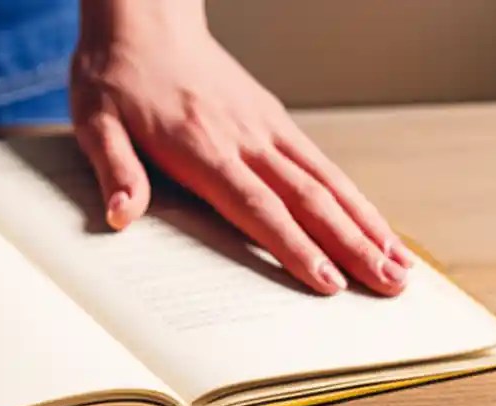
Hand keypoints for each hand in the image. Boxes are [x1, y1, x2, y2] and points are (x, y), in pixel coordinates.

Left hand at [71, 1, 412, 295]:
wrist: (144, 19)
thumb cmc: (116, 74)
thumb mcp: (95, 122)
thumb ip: (114, 169)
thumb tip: (121, 217)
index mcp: (201, 146)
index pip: (257, 206)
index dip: (294, 246)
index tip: (327, 282)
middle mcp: (245, 137)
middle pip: (308, 199)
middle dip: (352, 246)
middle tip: (390, 287)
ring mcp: (265, 127)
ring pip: (327, 182)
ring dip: (367, 225)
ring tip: (400, 267)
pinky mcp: (272, 119)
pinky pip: (321, 163)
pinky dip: (353, 197)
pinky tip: (373, 224)